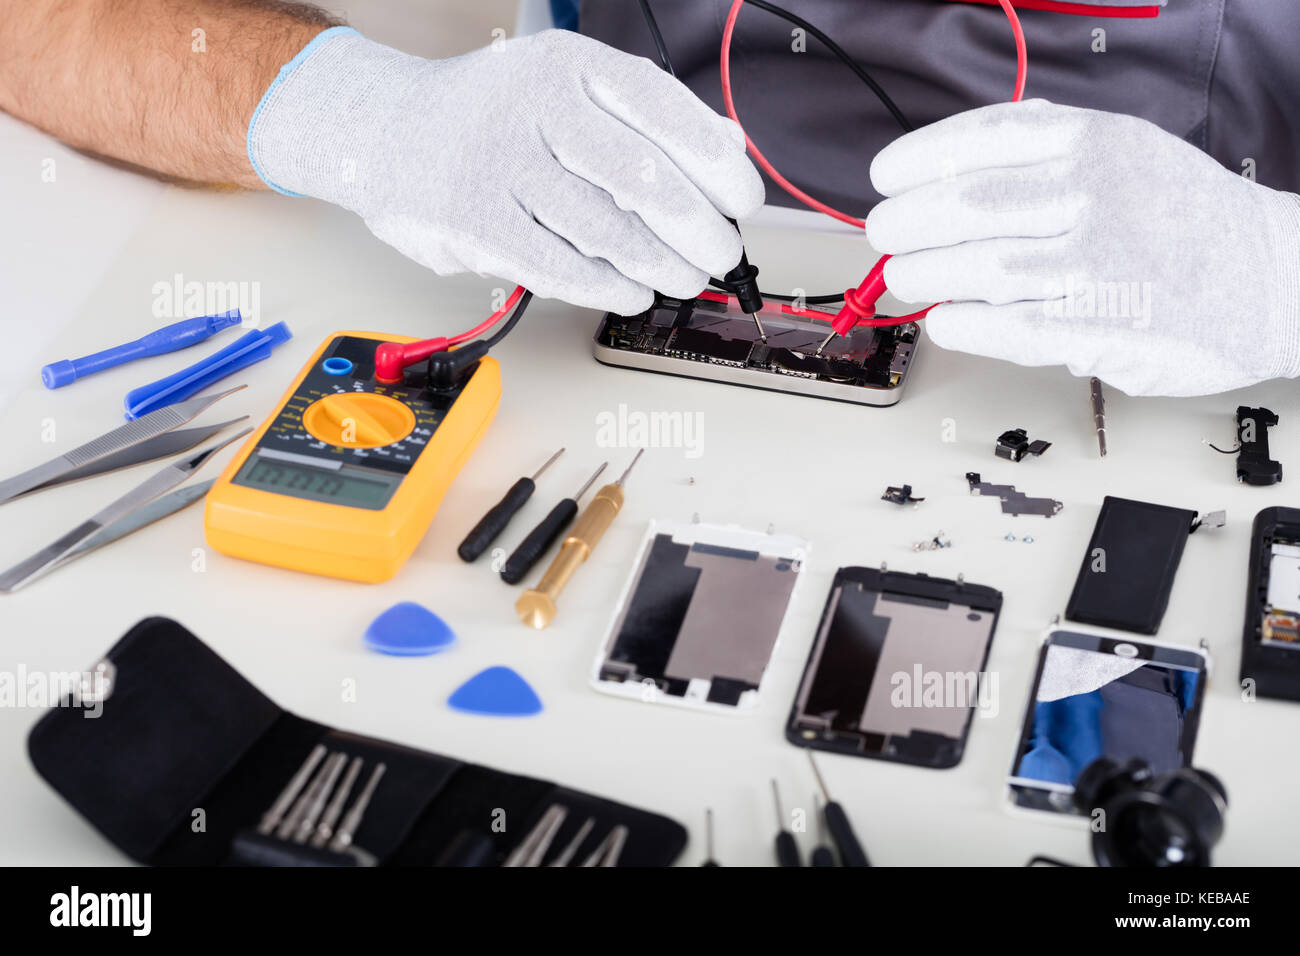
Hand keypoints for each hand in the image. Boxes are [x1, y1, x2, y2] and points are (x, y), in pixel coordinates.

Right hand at [249, 29, 763, 313]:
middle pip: (641, 177)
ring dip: (658, 265)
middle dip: (695, 228)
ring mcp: (500, 166)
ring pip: (604, 230)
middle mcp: (533, 107)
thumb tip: (725, 153)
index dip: (715, 163)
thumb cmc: (491, 118)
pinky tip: (630, 292)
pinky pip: (559, 268)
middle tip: (718, 254)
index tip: (742, 201)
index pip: (662, 109)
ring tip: (681, 278)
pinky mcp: (475, 223)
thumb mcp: (566, 91)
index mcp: (567, 65)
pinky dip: (606, 288)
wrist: (384, 133)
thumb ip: (641, 118)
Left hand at [865, 99, 1299, 396]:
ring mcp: (1095, 262)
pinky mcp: (1099, 326)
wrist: (1274, 278)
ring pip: (974, 267)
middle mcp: (1091, 194)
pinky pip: (1005, 325)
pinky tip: (946, 319)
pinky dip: (961, 322)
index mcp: (1093, 142)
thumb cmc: (1184, 217)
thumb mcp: (1126, 150)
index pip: (980, 139)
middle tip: (887, 236)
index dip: (917, 160)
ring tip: (906, 278)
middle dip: (904, 223)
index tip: (885, 177)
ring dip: (922, 275)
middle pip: (963, 205)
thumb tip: (951, 166)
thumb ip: (1048, 150)